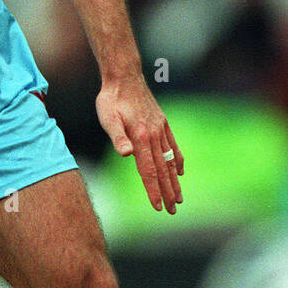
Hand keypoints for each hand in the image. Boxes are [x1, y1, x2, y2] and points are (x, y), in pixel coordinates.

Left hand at [96, 74, 183, 213]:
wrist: (124, 77)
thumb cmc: (111, 99)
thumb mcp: (107, 117)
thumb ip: (117, 136)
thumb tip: (127, 154)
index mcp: (140, 137)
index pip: (148, 171)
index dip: (153, 191)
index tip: (158, 207)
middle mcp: (154, 135)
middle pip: (162, 170)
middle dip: (167, 192)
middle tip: (173, 211)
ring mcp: (160, 129)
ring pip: (170, 160)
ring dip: (175, 181)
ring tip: (179, 198)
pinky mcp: (162, 123)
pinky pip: (173, 146)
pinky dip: (178, 160)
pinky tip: (180, 171)